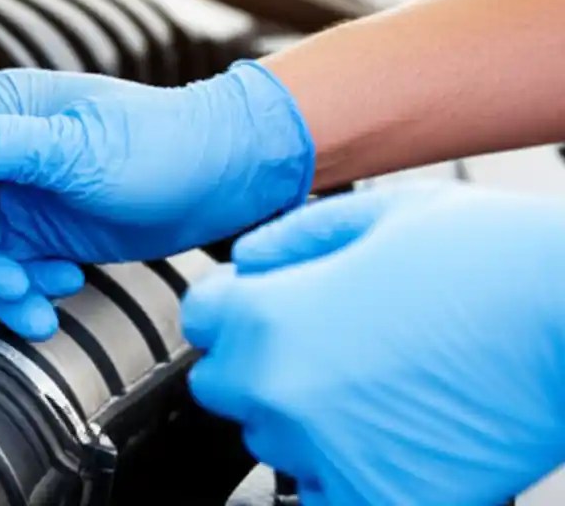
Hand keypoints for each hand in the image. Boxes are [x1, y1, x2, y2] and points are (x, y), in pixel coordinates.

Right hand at [0, 61, 313, 338]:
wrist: (226, 178)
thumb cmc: (165, 143)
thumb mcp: (79, 150)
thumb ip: (4, 146)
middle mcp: (1, 150)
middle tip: (12, 284)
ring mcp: (20, 193)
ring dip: (4, 284)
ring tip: (46, 297)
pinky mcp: (42, 230)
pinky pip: (10, 269)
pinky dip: (26, 291)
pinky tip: (61, 289)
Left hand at [183, 183, 564, 505]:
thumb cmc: (491, 261)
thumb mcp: (377, 213)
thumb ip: (290, 239)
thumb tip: (247, 263)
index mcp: (268, 319)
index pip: (200, 321)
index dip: (236, 307)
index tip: (266, 309)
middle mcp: (281, 392)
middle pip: (226, 385)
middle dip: (264, 364)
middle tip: (333, 348)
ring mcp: (326, 457)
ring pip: (274, 445)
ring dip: (306, 421)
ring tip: (378, 387)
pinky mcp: (378, 502)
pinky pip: (324, 498)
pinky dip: (347, 476)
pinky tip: (389, 438)